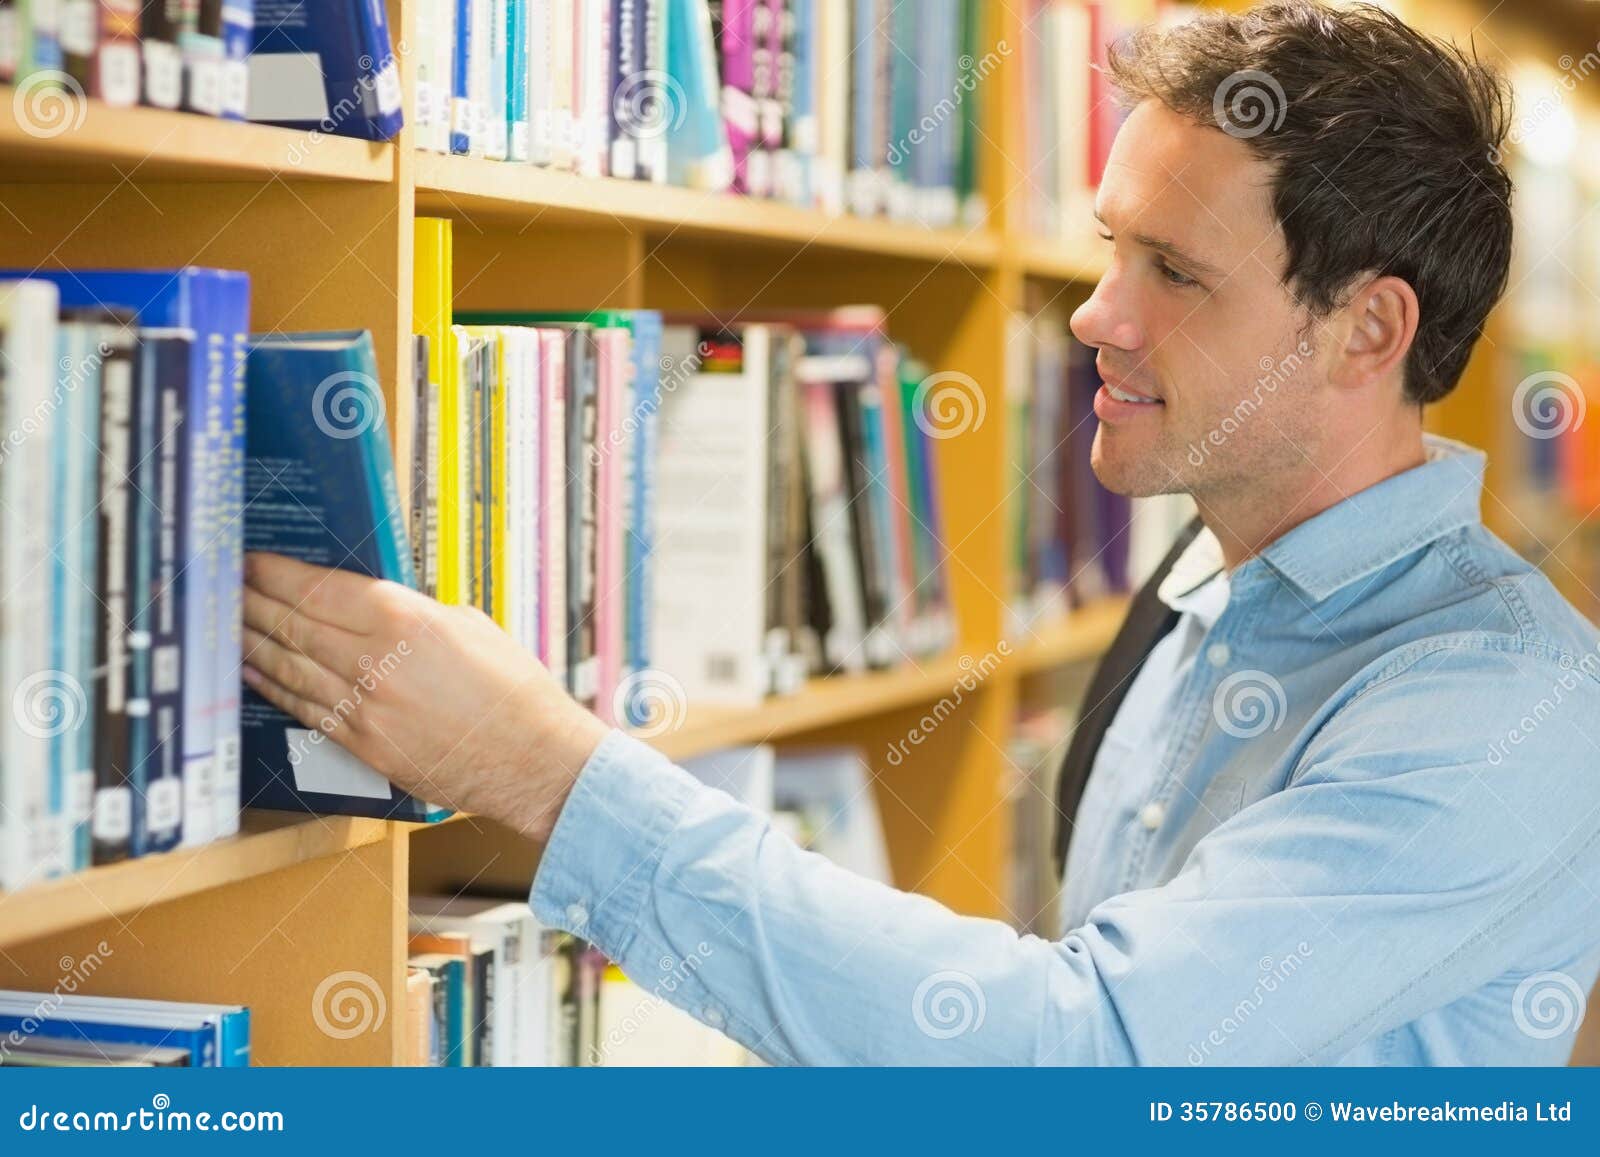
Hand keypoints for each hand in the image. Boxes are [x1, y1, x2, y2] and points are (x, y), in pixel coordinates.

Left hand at [240, 552, 607, 841]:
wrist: (533, 759)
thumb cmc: (514, 691)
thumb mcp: (470, 626)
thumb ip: (416, 614)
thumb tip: (379, 608)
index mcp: (404, 621)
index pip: (317, 589)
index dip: (274, 573)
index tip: (250, 560)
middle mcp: (374, 662)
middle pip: (292, 625)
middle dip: (251, 602)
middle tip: (222, 585)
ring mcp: (364, 707)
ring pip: (289, 667)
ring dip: (252, 643)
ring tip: (227, 623)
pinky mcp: (364, 744)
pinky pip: (306, 708)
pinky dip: (275, 687)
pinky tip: (255, 671)